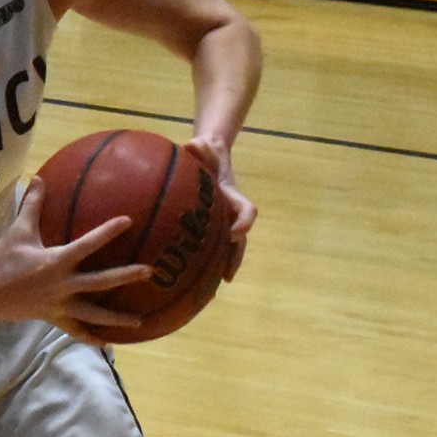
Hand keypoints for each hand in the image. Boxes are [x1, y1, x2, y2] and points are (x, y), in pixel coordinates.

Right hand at [0, 178, 150, 339]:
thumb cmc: (1, 260)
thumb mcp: (18, 231)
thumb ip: (31, 205)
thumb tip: (38, 178)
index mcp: (56, 261)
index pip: (88, 244)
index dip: (108, 232)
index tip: (128, 222)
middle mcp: (63, 285)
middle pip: (101, 281)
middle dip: (126, 276)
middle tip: (149, 272)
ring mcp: (59, 304)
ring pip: (93, 314)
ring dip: (116, 318)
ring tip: (139, 320)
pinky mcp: (53, 318)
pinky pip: (76, 330)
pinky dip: (91, 337)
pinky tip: (108, 343)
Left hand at [185, 137, 255, 281]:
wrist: (210, 154)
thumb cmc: (205, 151)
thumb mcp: (204, 146)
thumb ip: (200, 148)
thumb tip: (192, 145)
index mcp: (232, 195)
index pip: (246, 210)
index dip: (243, 223)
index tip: (234, 234)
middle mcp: (231, 211)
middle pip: (240, 239)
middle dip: (234, 257)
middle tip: (226, 276)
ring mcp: (224, 221)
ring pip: (229, 248)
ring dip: (222, 267)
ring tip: (211, 292)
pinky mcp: (211, 227)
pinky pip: (212, 248)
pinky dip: (206, 265)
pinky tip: (189, 284)